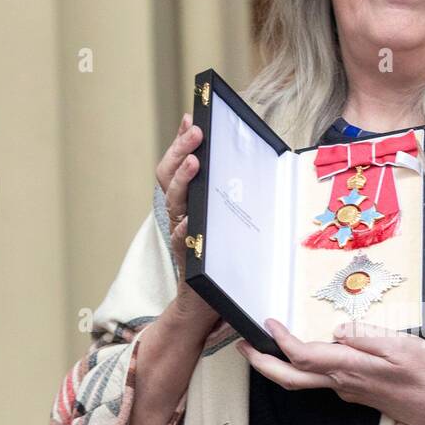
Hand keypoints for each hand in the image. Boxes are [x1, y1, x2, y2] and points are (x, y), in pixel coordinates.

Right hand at [157, 112, 219, 334]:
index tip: (192, 116)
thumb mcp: (229, 223)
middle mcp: (180, 217)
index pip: (178, 166)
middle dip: (181, 150)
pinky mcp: (187, 262)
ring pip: (174, 202)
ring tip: (194, 161)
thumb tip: (253, 164)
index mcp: (189, 204)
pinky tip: (189, 219)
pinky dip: (184, 230)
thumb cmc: (224, 262)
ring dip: (182, 181)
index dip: (181, 141)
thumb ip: (232, 198)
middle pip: (170, 177)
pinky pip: (181, 242)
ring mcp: (181, 238)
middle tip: (195, 130)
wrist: (208, 308)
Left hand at [235, 317, 424, 424]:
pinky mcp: (359, 393)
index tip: (266, 323)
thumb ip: (366, 335)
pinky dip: (308, 367)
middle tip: (242, 346)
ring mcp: (350, 391)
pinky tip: (312, 353)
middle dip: (262, 364)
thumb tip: (337, 329)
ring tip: (267, 347)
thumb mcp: (401, 345)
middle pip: (291, 379)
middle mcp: (343, 383)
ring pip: (305, 382)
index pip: (302, 355)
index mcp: (350, 367)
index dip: (278, 341)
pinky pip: (325, 380)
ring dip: (281, 366)